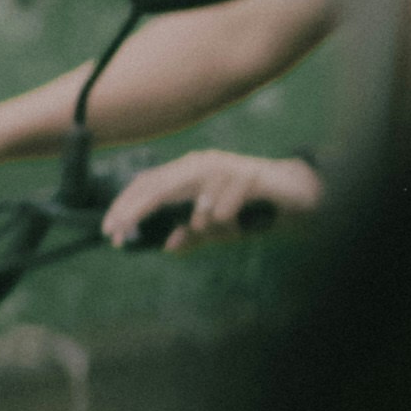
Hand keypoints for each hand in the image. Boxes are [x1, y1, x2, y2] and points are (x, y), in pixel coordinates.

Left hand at [106, 145, 321, 252]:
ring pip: (196, 205)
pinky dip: (228, 220)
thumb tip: (169, 246)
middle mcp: (203, 164)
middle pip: (158, 185)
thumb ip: (195, 234)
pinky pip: (224, 207)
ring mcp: (225, 167)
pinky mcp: (249, 176)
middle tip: (121, 233)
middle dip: (135, 211)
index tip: (109, 232)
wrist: (301, 197)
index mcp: (190, 172)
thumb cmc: (254, 209)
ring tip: (228, 230)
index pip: (148, 183)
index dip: (124, 206)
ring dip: (205, 227)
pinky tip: (243, 220)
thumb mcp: (219, 228)